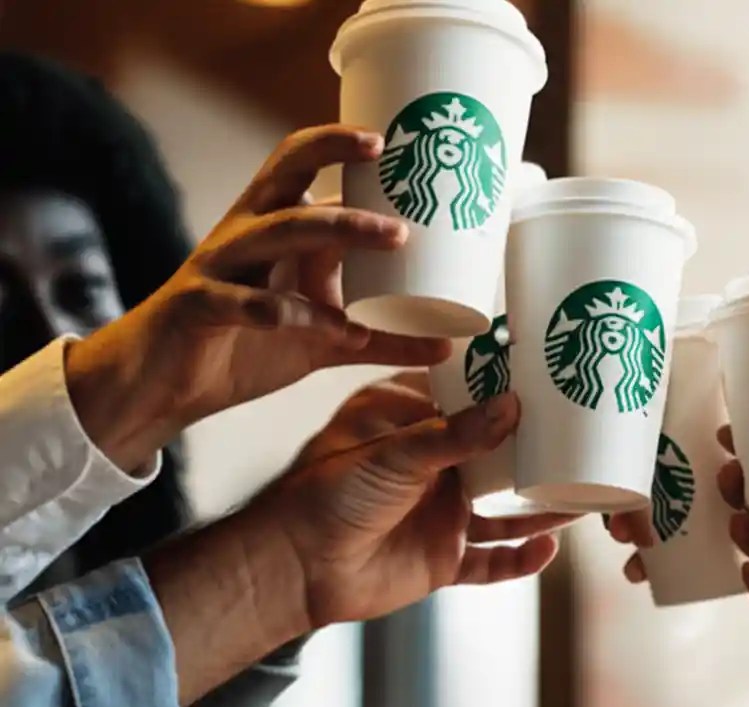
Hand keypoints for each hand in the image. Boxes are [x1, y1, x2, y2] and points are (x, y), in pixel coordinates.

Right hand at [66, 125, 449, 470]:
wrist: (161, 388)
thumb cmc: (242, 346)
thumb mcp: (322, 340)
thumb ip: (382, 338)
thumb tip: (448, 344)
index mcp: (271, 228)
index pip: (300, 165)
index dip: (338, 144)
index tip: (388, 138)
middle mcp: (244, 235)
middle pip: (288, 181)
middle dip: (343, 172)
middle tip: (404, 199)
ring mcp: (219, 266)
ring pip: (274, 230)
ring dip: (334, 228)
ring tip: (389, 236)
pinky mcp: (198, 306)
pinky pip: (245, 300)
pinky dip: (288, 312)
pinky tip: (330, 327)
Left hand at [148, 373, 575, 703]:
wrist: (291, 568)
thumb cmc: (325, 493)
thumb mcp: (394, 452)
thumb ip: (456, 434)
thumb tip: (515, 407)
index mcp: (410, 422)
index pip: (467, 398)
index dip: (506, 388)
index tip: (550, 374)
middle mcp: (430, 465)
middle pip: (496, 455)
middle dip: (538, 449)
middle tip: (588, 435)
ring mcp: (438, 513)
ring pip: (504, 510)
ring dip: (542, 507)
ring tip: (588, 495)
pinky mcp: (441, 559)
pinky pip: (491, 561)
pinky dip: (520, 559)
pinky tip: (549, 550)